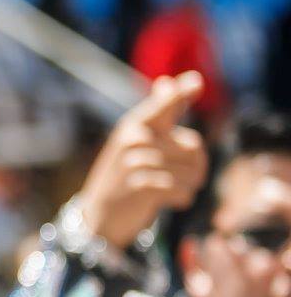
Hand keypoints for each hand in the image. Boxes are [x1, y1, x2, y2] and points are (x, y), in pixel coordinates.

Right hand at [74, 71, 207, 249]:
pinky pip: (182, 190)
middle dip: (196, 166)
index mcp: (134, 124)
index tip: (197, 80)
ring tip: (167, 190)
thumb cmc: (125, 175)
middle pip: (194, 146)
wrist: (99, 216)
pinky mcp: (141, 187)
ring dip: (188, 186)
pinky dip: (181, 200)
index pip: (164, 104)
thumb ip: (159, 113)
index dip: (181, 92)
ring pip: (192, 172)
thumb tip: (168, 80)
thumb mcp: (137, 141)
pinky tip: (165, 201)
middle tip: (176, 176)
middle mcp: (134, 139)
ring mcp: (135, 162)